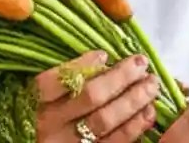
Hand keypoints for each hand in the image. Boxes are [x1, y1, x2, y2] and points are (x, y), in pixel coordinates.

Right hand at [35, 50, 159, 141]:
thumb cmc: (52, 122)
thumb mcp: (48, 101)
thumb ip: (67, 82)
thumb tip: (103, 59)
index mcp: (36, 105)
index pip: (54, 81)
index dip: (81, 65)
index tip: (105, 54)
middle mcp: (51, 126)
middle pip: (88, 97)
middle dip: (119, 78)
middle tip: (141, 64)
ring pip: (105, 120)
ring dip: (133, 100)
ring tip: (152, 85)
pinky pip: (116, 142)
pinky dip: (135, 126)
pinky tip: (149, 112)